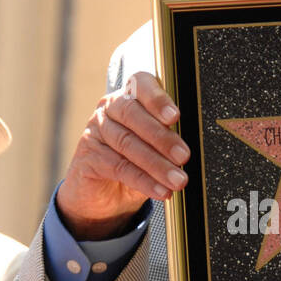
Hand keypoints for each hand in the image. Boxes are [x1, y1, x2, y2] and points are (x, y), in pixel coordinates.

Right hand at [56, 72, 189, 238]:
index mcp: (130, 97)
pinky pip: (118, 167)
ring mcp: (95, 131)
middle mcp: (109, 109)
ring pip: (127, 144)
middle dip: (162, 137)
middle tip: (184, 156)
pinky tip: (161, 191)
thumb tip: (192, 148)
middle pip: (133, 115)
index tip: (175, 116)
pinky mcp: (87, 157)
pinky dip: (143, 181)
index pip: (141, 86)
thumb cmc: (138, 164)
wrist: (105, 195)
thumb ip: (170, 140)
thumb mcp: (157, 149)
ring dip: (156, 164)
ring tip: (178, 180)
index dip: (157, 99)